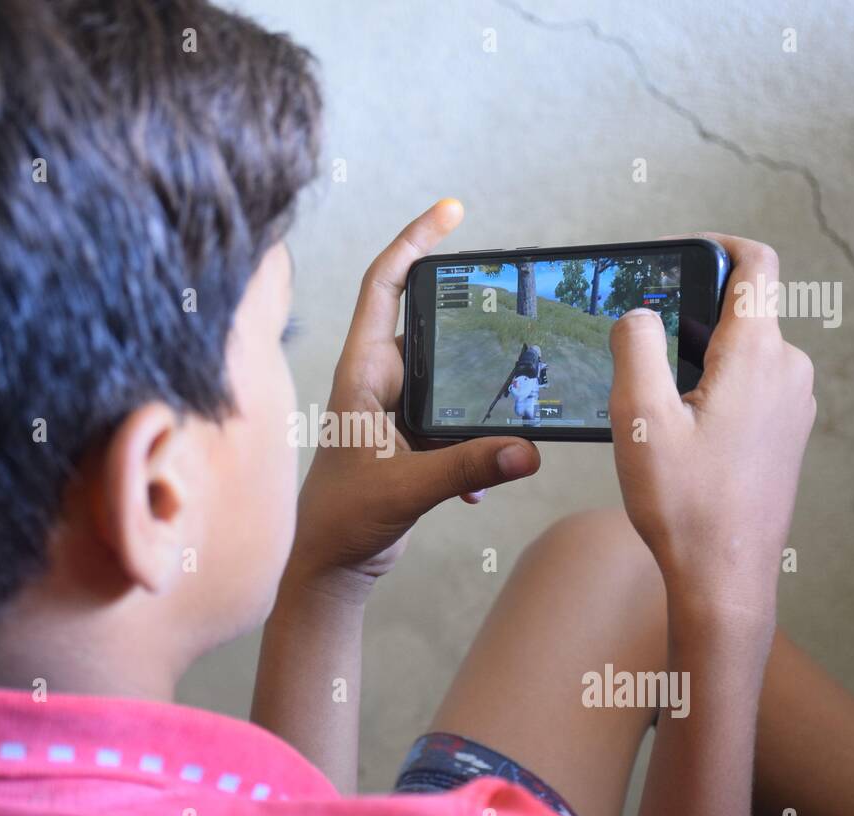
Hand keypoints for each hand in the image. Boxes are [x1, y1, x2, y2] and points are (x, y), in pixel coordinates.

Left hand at [287, 199, 540, 595]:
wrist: (326, 568)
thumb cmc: (339, 523)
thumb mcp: (406, 489)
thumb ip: (466, 468)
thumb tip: (527, 450)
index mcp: (361, 374)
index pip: (384, 286)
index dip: (414, 241)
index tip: (451, 211)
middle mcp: (376, 382)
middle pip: (424, 320)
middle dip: (468, 310)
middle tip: (512, 296)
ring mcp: (392, 409)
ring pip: (444, 371)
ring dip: (476, 384)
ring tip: (514, 388)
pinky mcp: (407, 437)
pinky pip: (452, 416)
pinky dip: (474, 437)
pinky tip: (485, 471)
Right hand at [608, 234, 815, 632]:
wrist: (725, 577)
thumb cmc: (684, 503)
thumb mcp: (638, 416)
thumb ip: (636, 346)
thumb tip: (640, 313)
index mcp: (757, 354)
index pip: (755, 264)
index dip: (713, 245)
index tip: (674, 254)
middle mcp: (788, 371)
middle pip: (740, 309)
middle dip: (686, 316)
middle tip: (635, 349)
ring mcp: (792, 404)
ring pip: (741, 351)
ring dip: (695, 359)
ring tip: (649, 403)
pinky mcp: (785, 433)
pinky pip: (748, 385)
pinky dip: (711, 387)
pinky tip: (675, 430)